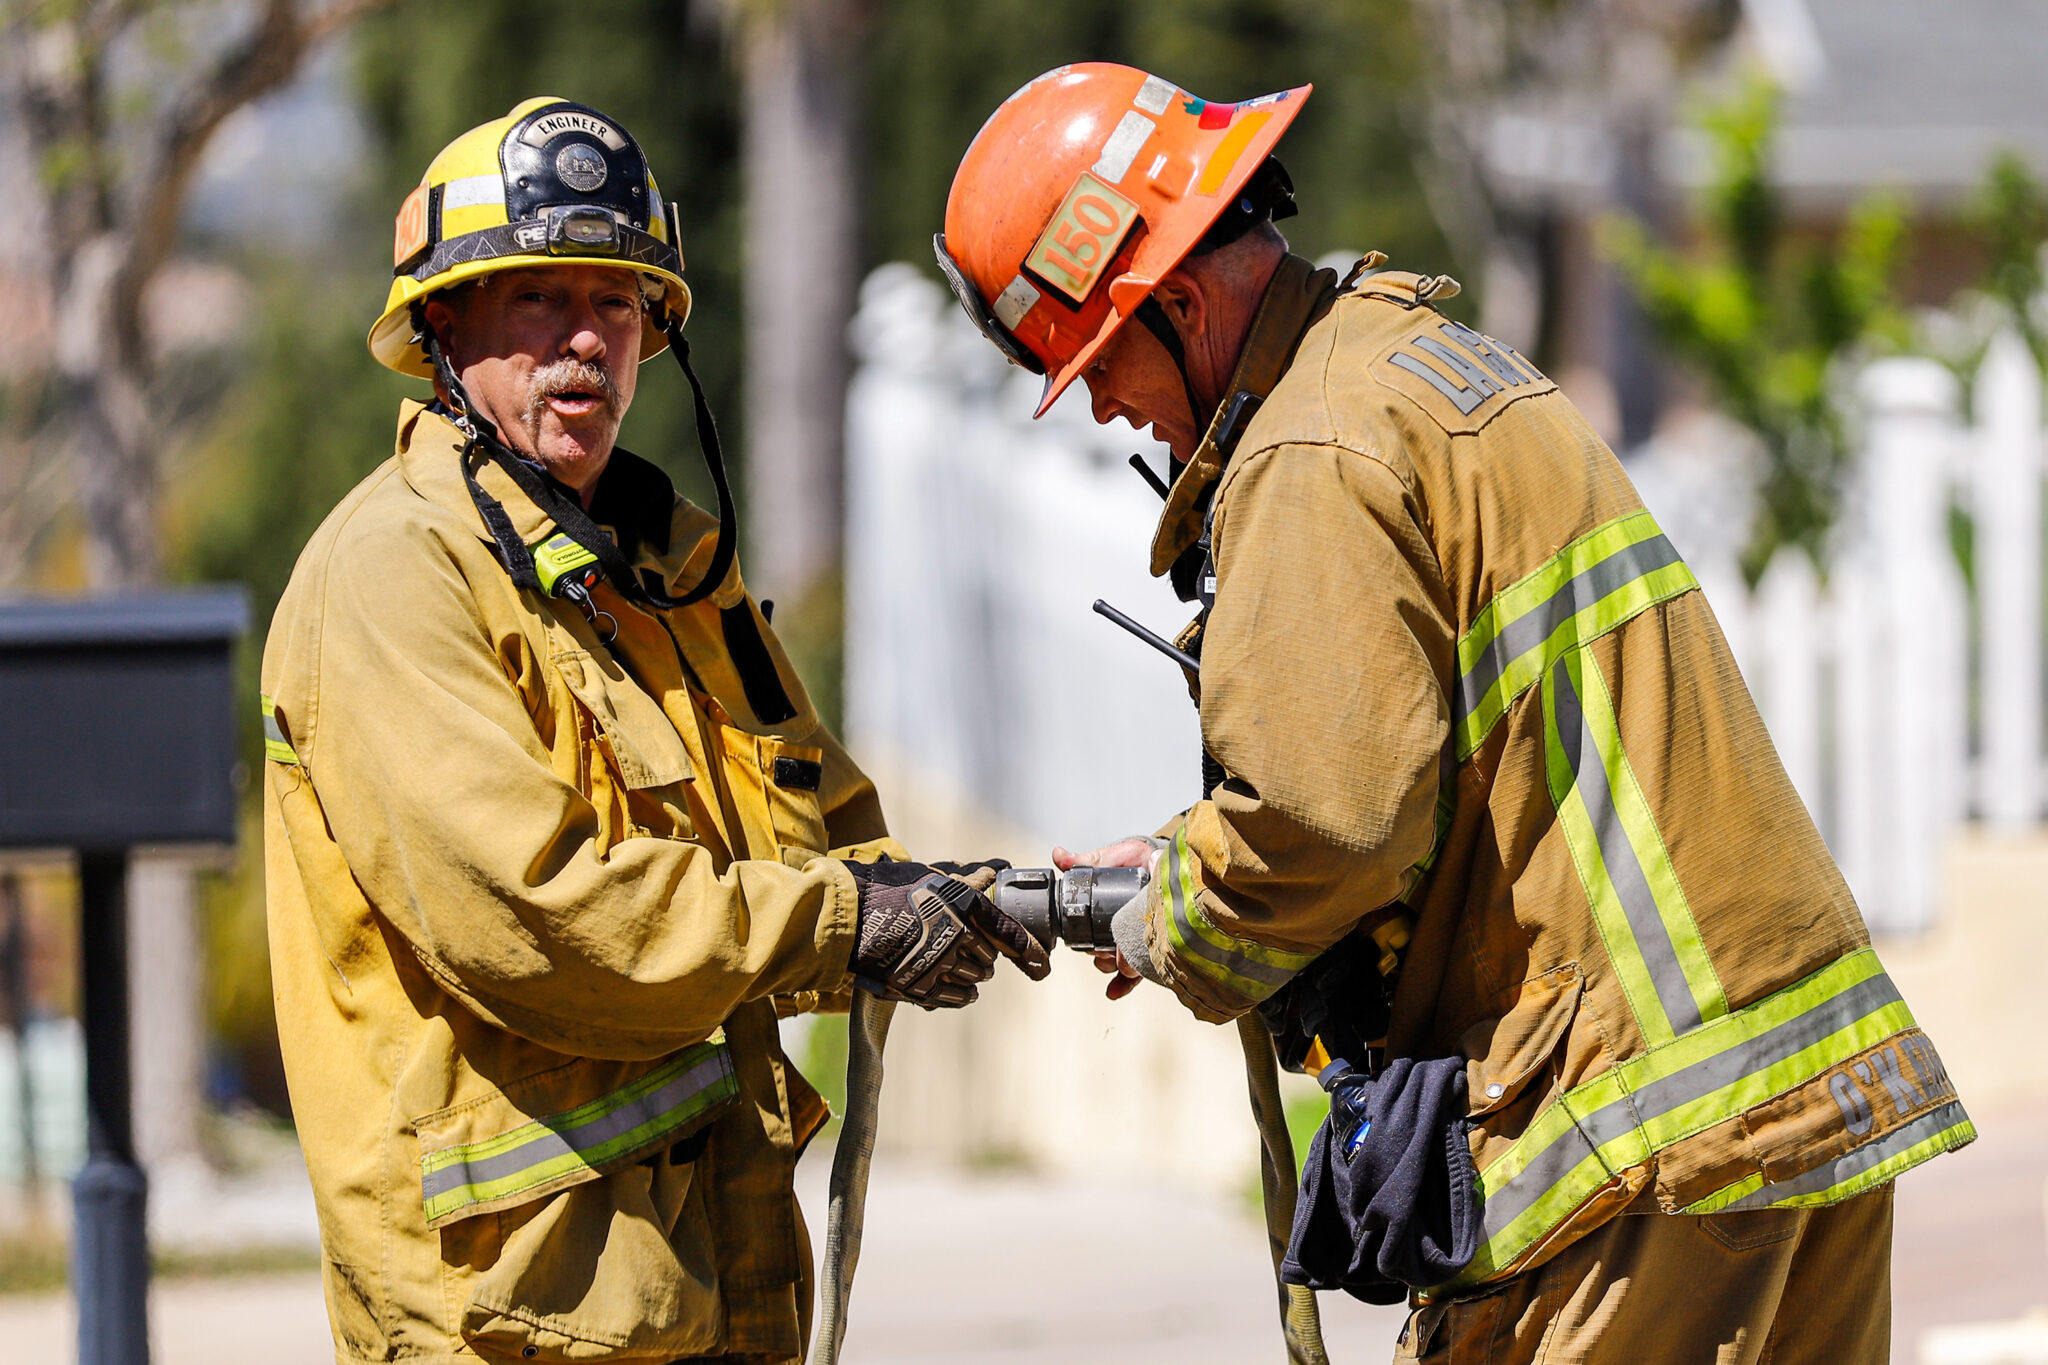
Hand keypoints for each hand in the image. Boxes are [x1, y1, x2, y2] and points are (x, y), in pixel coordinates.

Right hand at [846, 860, 1050, 1008]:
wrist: (849, 916)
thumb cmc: (890, 891)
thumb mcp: (932, 878)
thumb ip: (967, 880)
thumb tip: (994, 870)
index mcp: (963, 906)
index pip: (1009, 934)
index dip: (1030, 951)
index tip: (1043, 966)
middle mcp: (955, 936)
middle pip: (990, 960)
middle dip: (985, 956)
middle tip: (967, 948)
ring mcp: (938, 964)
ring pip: (974, 979)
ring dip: (971, 974)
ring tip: (953, 963)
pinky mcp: (921, 987)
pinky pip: (956, 998)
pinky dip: (960, 994)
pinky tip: (957, 987)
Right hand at [1054, 838, 1164, 1001]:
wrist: (1165, 858)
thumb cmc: (1136, 858)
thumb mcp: (1110, 859)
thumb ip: (1086, 861)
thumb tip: (1057, 856)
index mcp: (1107, 914)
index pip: (1090, 937)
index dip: (1090, 946)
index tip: (1094, 947)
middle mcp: (1119, 930)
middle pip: (1104, 955)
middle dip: (1104, 959)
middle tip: (1109, 953)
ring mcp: (1137, 939)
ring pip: (1121, 966)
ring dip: (1118, 970)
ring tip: (1124, 965)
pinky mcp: (1155, 945)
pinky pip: (1141, 972)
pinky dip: (1125, 984)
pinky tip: (1115, 990)